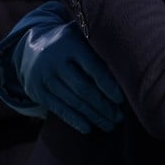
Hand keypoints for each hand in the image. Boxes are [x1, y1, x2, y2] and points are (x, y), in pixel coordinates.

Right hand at [8, 1, 124, 132]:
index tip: (121, 100)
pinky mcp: (36, 91)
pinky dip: (74, 120)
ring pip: (72, 101)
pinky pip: (57, 109)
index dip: (108, 85)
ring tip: (109, 125)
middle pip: (83, 89)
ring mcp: (43, 77)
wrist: (32, 46)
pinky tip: (88, 128)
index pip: (93, 68)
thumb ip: (102, 47)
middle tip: (119, 117)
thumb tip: (133, 64)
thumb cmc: (72, 42)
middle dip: (103, 106)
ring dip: (92, 116)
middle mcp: (54, 60)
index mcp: (71, 44)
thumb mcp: (83, 36)